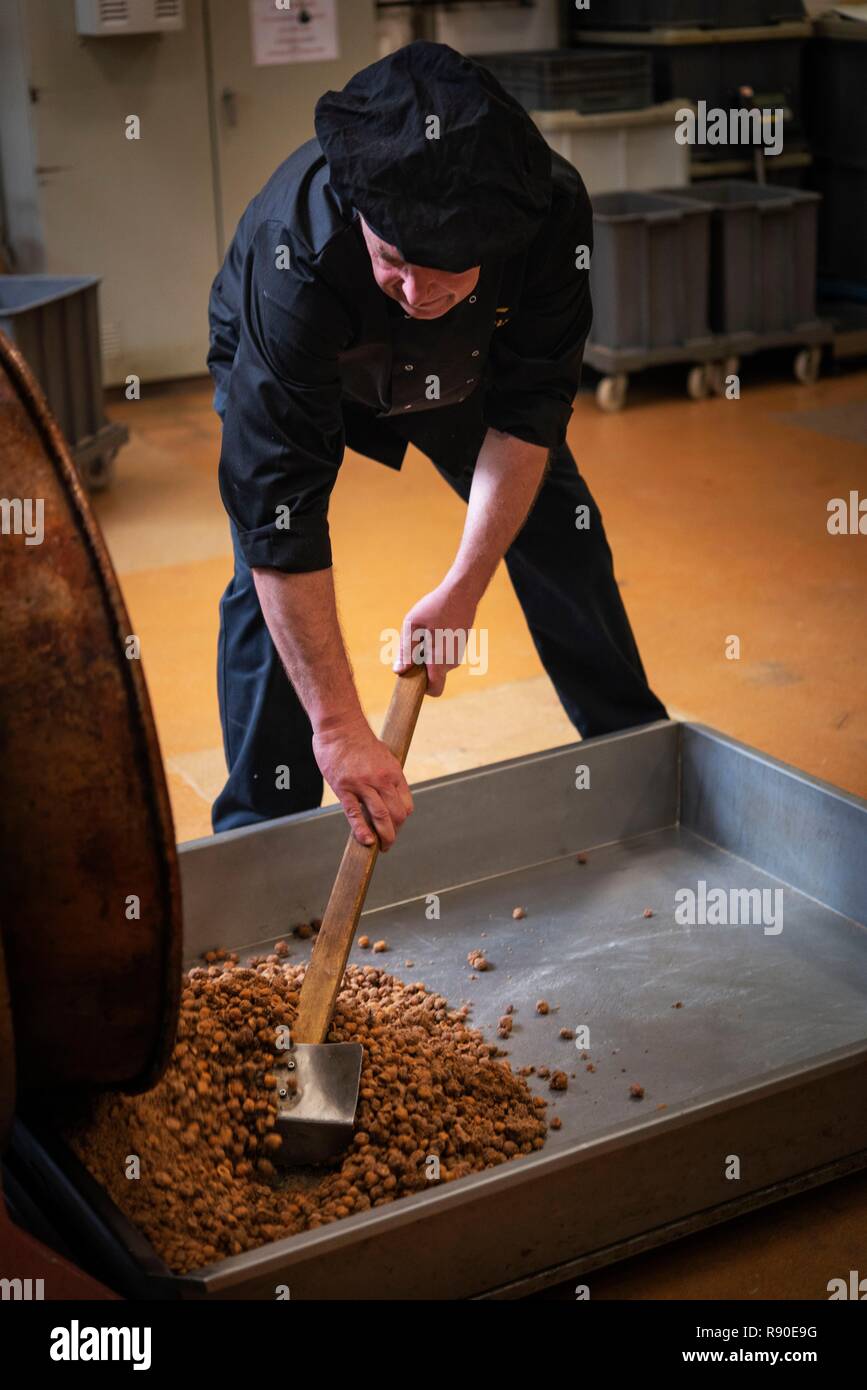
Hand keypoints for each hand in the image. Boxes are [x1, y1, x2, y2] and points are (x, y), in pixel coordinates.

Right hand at [312, 716, 412, 849]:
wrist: (340, 726)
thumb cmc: (359, 740)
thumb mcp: (383, 756)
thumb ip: (387, 776)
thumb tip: (388, 794)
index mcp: (394, 773)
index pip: (406, 805)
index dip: (402, 820)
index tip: (396, 826)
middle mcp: (382, 780)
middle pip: (396, 814)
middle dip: (394, 832)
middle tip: (389, 843)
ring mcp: (363, 784)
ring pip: (380, 816)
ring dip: (384, 836)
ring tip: (381, 848)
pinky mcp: (344, 788)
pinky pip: (355, 813)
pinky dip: (362, 830)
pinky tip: (366, 841)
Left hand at [396, 580, 477, 696]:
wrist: (461, 593)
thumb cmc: (435, 607)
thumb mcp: (413, 625)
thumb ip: (406, 650)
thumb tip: (399, 671)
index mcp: (440, 660)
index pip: (434, 690)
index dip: (422, 689)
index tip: (412, 675)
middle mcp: (451, 662)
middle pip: (432, 675)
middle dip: (420, 664)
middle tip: (416, 640)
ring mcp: (457, 655)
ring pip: (437, 664)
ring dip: (427, 653)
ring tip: (426, 631)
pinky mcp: (459, 647)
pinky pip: (443, 655)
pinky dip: (435, 646)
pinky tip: (435, 628)